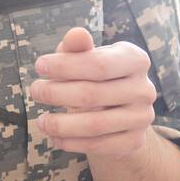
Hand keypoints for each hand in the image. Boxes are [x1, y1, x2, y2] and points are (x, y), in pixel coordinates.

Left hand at [31, 27, 157, 160]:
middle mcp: (144, 88)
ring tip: (40, 121)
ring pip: (95, 124)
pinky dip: (71, 142)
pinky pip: (98, 145)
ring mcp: (142, 117)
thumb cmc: (96, 77)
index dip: (65, 66)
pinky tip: (55, 137)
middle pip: (93, 94)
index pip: (98, 64)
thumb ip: (78, 48)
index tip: (39, 66)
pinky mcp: (135, 141)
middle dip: (56, 93)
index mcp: (136, 59)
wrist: (119, 112)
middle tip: (35, 91)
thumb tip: (76, 34)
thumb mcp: (86, 58)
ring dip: (60, 124)